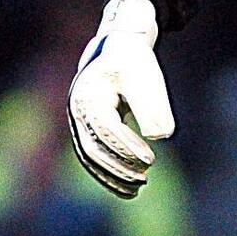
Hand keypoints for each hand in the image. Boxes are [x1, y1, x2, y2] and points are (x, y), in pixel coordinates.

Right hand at [67, 0, 174, 197]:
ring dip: (112, 176)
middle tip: (145, 178)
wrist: (117, 46)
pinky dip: (107, 174)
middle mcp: (77, 111)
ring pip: (90, 157)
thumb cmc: (134, 61)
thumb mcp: (145, 76)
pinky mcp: (84, 128)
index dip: (127, 147)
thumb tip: (160, 137)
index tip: (151, 159)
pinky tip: (126, 187)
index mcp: (89, 96)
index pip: (106, 129)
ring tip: (138, 189)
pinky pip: (92, 157)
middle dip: (118, 167)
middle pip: (93, 149)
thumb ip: (153, 105)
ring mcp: (77, 121)